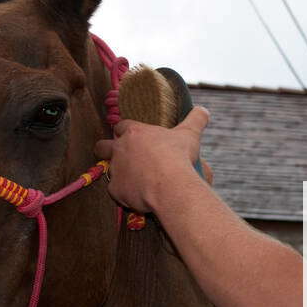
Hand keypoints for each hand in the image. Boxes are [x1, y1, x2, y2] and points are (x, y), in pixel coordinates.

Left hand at [94, 106, 209, 212]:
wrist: (170, 185)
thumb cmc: (178, 156)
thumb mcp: (189, 134)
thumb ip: (195, 119)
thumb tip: (204, 110)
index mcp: (134, 132)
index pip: (121, 126)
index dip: (125, 132)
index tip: (134, 138)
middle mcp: (120, 148)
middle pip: (102, 146)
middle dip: (107, 150)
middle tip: (123, 158)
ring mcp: (115, 169)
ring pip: (108, 170)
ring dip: (119, 173)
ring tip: (134, 180)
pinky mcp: (115, 189)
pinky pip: (116, 191)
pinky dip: (125, 194)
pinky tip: (138, 196)